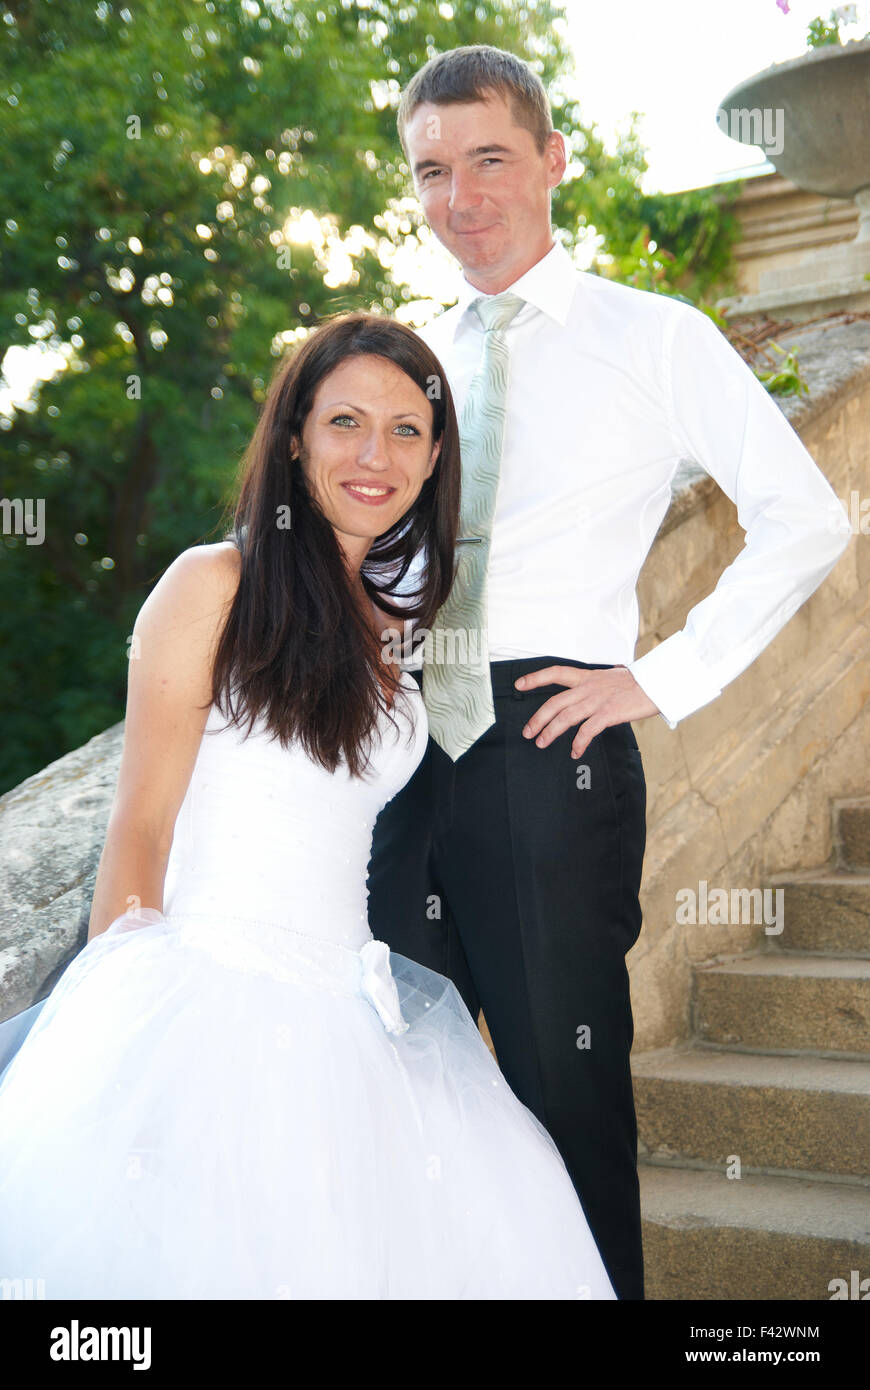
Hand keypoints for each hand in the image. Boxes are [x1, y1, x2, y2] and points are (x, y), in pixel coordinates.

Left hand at [514, 665, 659, 757]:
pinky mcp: (609, 713)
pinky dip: (578, 743)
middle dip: (537, 718)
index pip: (556, 672)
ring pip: (566, 717)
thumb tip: (597, 681)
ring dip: (550, 732)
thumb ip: (599, 681)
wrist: (657, 683)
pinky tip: (575, 751)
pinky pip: (587, 730)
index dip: (535, 678)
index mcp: (587, 677)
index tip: (519, 684)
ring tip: (541, 743)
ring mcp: (597, 700)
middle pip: (554, 702)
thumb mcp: (612, 676)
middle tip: (527, 731)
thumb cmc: (637, 682)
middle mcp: (588, 687)